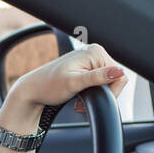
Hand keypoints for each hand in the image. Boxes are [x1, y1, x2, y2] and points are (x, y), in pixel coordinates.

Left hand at [9, 44, 127, 115]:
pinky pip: (100, 81)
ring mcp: (90, 59)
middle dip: (102, 94)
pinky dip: (92, 91)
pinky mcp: (87, 67)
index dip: (110, 92)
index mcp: (95, 52)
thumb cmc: (49, 86)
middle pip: (115, 79)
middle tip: (83, 100)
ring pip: (108, 82)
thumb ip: (97, 77)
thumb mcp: (74, 83)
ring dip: (96, 94)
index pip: (120, 75)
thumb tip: (119, 72)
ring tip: (80, 98)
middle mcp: (94, 52)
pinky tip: (80, 94)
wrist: (33, 90)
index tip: (92, 98)